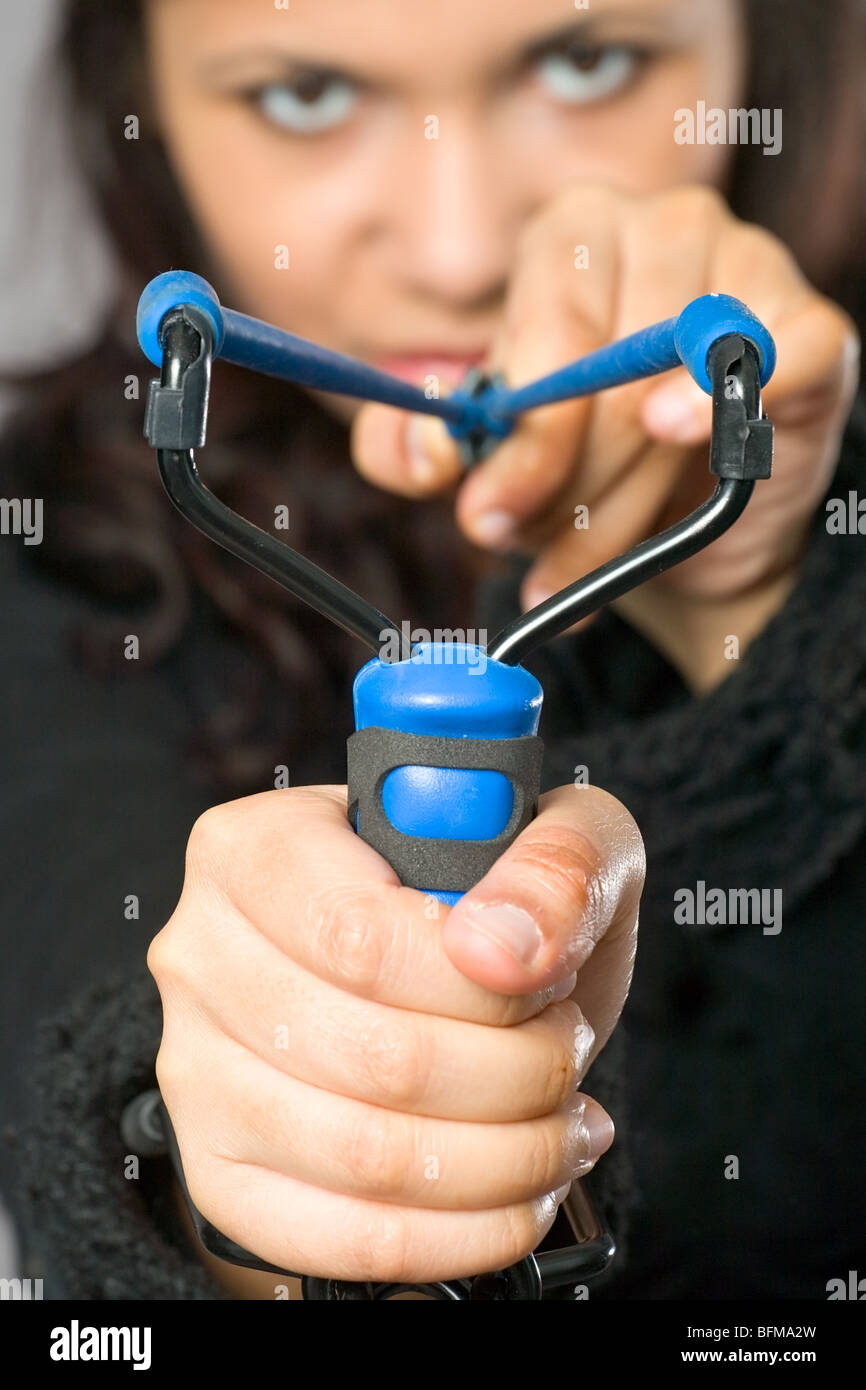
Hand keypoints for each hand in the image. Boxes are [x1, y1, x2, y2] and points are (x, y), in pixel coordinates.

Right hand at [147, 781, 643, 1287]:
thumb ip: (554, 864)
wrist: (443, 973)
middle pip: (373, 1056)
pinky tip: (520, 1188)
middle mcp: (202, 953)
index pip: (359, 939)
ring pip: (366, 1157)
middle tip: (566, 1050)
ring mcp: (197, 1070)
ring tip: (559, 1117)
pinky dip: (462, 1234)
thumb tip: (502, 950)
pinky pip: (344, 1238)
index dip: (479, 989)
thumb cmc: (488, 894)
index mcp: (256, 847)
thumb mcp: (556, 835)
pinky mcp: (222, 1172)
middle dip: (515, 1074)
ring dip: (506, 1156)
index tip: (547, 987)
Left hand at [351, 183, 859, 690]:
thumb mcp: (489, 453)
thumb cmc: (581, 460)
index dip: (519, 439)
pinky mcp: (815, 326)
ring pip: (677, 400)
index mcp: (574, 236)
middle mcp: (665, 227)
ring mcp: (750, 265)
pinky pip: (781, 363)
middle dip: (568, 493)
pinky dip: (729, 407)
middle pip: (610, 379)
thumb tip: (414, 455)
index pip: (547, 336)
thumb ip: (416, 450)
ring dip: (628, 505)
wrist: (692, 510)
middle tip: (540, 566)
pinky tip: (685, 437)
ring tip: (599, 560)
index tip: (485, 518)